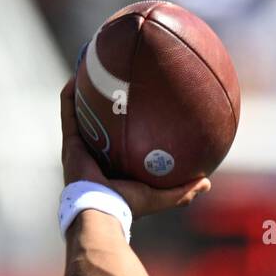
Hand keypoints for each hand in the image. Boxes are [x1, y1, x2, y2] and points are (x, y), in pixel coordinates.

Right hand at [60, 78, 210, 217]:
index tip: (140, 106)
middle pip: (101, 122)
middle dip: (107, 102)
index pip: (122, 140)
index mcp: (115, 165)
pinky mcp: (70, 141)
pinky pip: (68, 110)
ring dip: (86, 90)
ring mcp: (81, 146)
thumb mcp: (162, 196)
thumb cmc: (129, 204)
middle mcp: (96, 153)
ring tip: (93, 66)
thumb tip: (207, 181)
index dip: (129, 124)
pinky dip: (71, 93)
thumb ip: (183, 191)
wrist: (100, 209)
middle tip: (117, 79)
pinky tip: (78, 73)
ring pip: (82, 112)